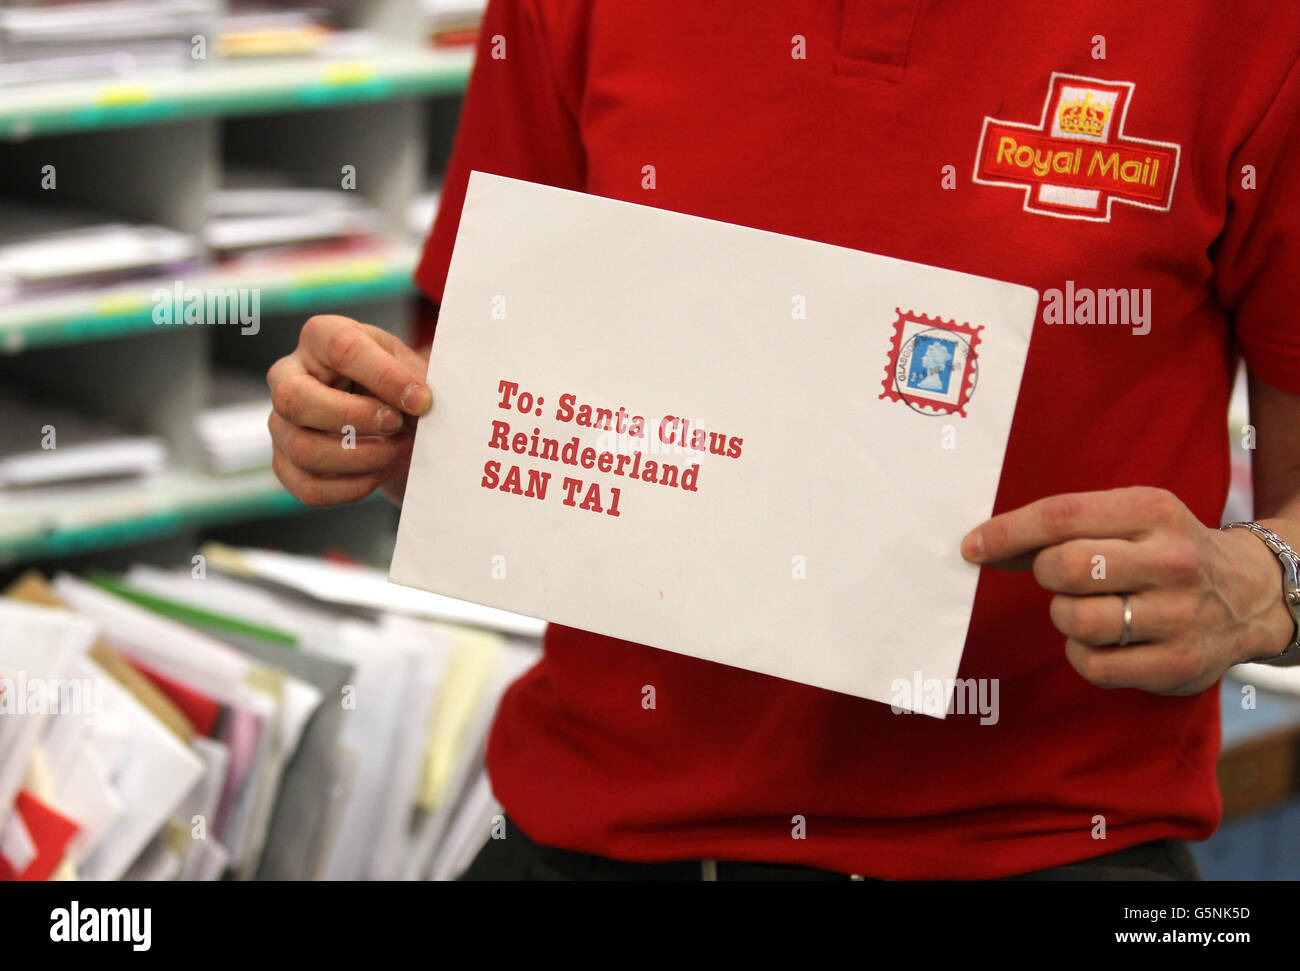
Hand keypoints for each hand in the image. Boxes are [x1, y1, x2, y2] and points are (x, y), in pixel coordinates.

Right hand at [267, 315, 431, 505]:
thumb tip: (419, 399)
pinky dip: (352, 487)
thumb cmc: (395, 385)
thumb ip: (414, 378)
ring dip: (361, 457)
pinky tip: (379, 473)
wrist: (392, 420)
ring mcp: (281, 423)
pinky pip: (309, 487)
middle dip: (355, 419)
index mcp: (320, 338)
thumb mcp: (409, 367)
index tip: (422, 399)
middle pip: (295, 400)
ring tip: (398, 450)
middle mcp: (288, 376)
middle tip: (397, 425)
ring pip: (303, 449)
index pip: (341, 349)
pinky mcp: (286, 464)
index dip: (385, 376)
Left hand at [961, 487, 1294, 694]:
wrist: (1251, 594)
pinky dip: (1082, 654)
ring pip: (1076, 619)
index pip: (1061, 516)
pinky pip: (1093, 665)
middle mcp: (1172, 560)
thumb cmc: (1162, 550)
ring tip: (1090, 608)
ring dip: (1064, 616)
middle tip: (1060, 577)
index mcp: (1152, 510)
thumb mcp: (1128, 517)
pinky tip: (1104, 640)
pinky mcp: (1178, 664)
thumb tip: (981, 546)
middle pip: (1065, 567)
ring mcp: (1179, 615)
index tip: (971, 547)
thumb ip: (1060, 528)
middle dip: (1045, 574)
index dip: (1006, 533)